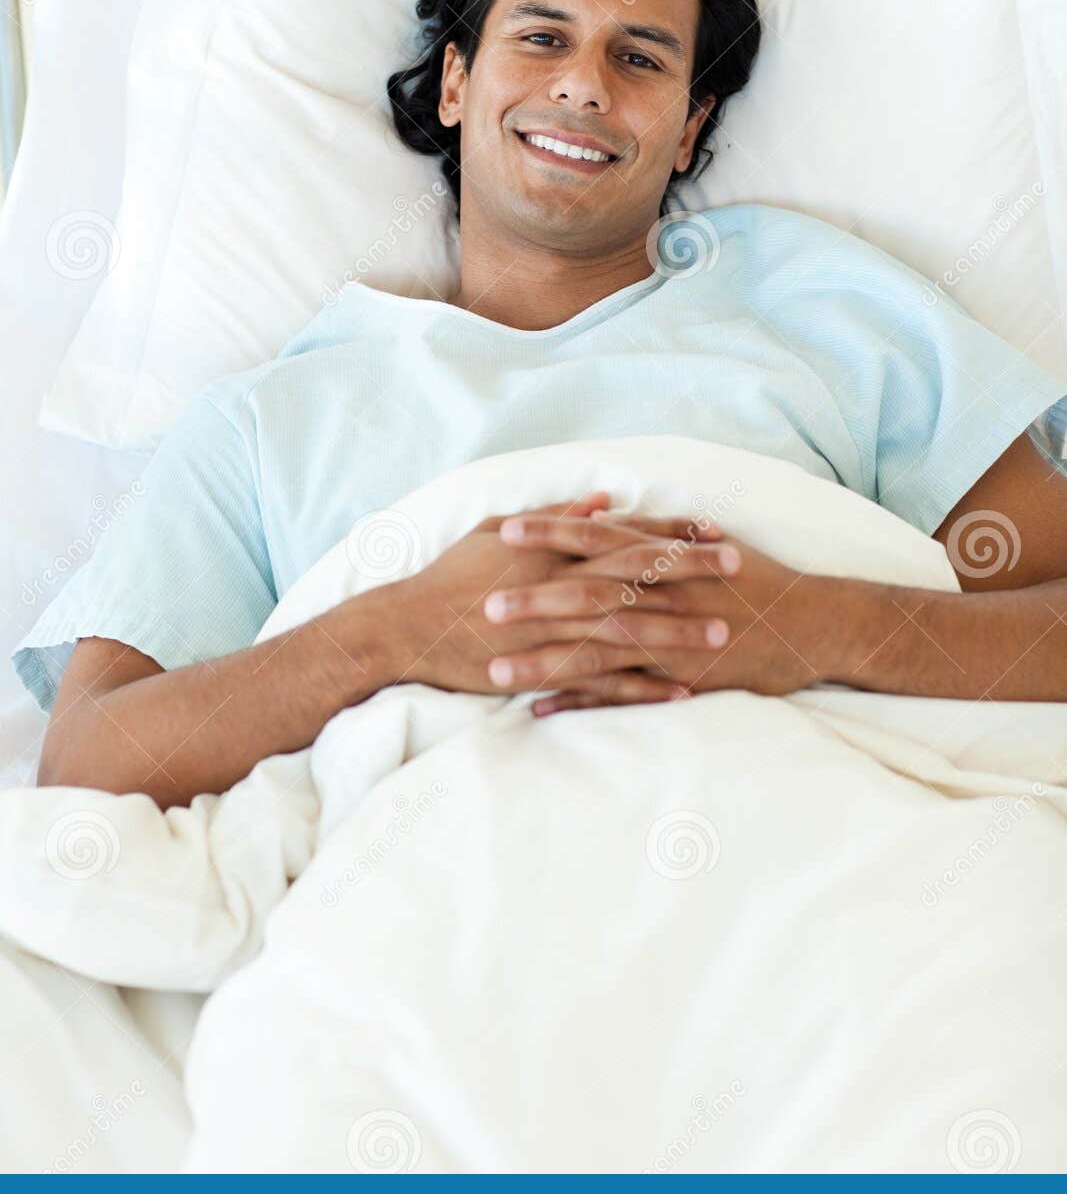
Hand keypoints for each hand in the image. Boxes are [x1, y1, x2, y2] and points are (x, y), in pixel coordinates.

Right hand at [375, 494, 727, 697]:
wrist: (406, 627)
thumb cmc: (451, 575)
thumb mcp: (498, 530)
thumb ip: (556, 515)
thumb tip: (604, 500)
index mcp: (550, 549)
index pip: (621, 534)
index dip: (669, 530)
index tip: (713, 527)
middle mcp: (555, 585)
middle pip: (635, 575)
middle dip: (689, 570)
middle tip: (740, 567)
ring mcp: (550, 631)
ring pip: (624, 629)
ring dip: (676, 631)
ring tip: (723, 633)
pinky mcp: (540, 670)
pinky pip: (600, 681)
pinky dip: (641, 687)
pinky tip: (681, 693)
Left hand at [483, 507, 825, 712]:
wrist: (813, 625)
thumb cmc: (761, 582)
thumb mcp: (713, 545)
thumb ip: (664, 532)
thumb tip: (625, 514)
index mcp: (665, 558)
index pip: (597, 537)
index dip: (551, 532)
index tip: (505, 529)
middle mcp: (662, 596)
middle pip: (585, 593)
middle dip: (532, 598)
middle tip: (482, 602)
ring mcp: (670, 641)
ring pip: (595, 650)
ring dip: (543, 658)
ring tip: (494, 668)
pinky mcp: (681, 679)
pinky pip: (622, 693)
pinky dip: (581, 701)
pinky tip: (541, 708)